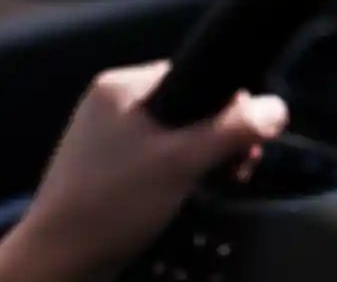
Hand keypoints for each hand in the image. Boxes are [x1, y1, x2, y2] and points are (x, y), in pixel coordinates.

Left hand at [0, 61, 288, 281]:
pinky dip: (184, 168)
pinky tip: (192, 188)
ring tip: (221, 180)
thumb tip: (279, 107)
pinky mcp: (109, 165)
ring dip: (208, 154)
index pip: (199, 74)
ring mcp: (108, 135)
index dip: (232, 106)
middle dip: (223, 136)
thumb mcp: (183, 161)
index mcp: (122, 85)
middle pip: (193, 105)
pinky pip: (161, 153)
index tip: (248, 141)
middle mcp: (113, 103)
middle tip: (237, 167)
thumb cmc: (111, 205)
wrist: (57, 262)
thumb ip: (234, 130)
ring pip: (180, 131)